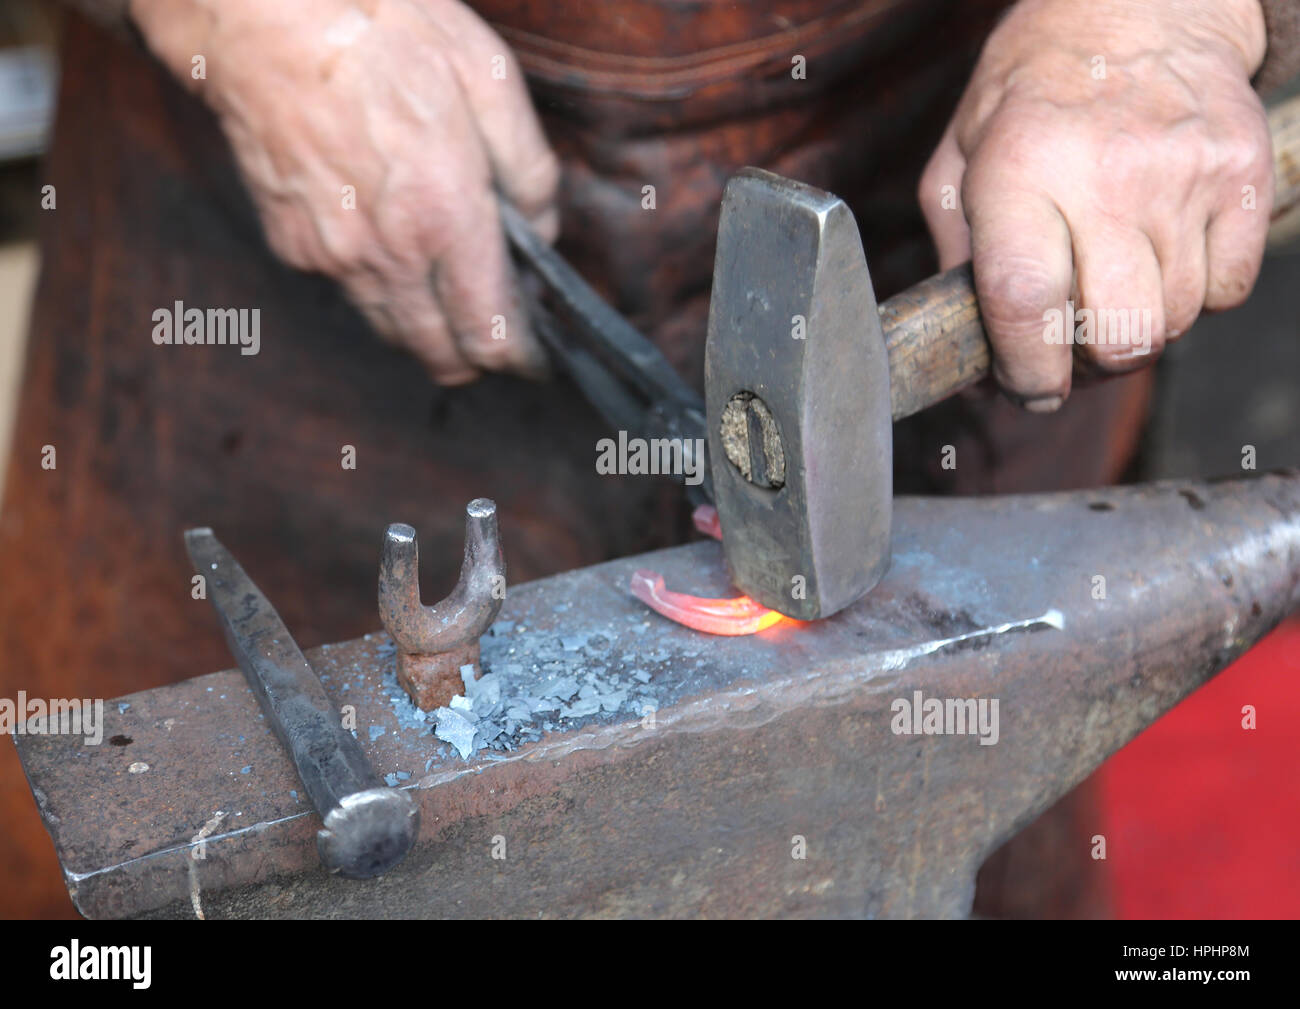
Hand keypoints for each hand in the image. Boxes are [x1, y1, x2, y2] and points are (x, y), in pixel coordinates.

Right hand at [130, 0, 559, 383]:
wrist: (257, 14)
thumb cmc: (378, 28)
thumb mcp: (489, 77)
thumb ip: (530, 169)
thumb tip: (541, 230)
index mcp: (444, 217)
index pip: (490, 336)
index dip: (523, 357)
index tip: (538, 354)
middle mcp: (387, 254)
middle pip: (442, 357)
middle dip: (479, 356)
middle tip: (501, 326)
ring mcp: (333, 257)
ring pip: (395, 332)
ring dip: (430, 328)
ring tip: (453, 289)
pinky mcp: (293, 246)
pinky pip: (352, 293)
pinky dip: (383, 288)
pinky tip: (397, 245)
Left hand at [919, 0, 1270, 410]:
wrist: (1139, 5)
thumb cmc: (1034, 91)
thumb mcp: (962, 159)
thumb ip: (957, 257)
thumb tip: (964, 356)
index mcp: (1022, 171)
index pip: (1027, 303)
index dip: (1026, 369)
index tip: (1026, 386)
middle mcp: (1107, 176)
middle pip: (1118, 334)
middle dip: (1090, 366)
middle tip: (1072, 349)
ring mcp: (1185, 176)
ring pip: (1175, 321)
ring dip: (1140, 333)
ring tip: (1112, 294)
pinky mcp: (1243, 176)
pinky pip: (1227, 290)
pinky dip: (1195, 298)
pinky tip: (1162, 262)